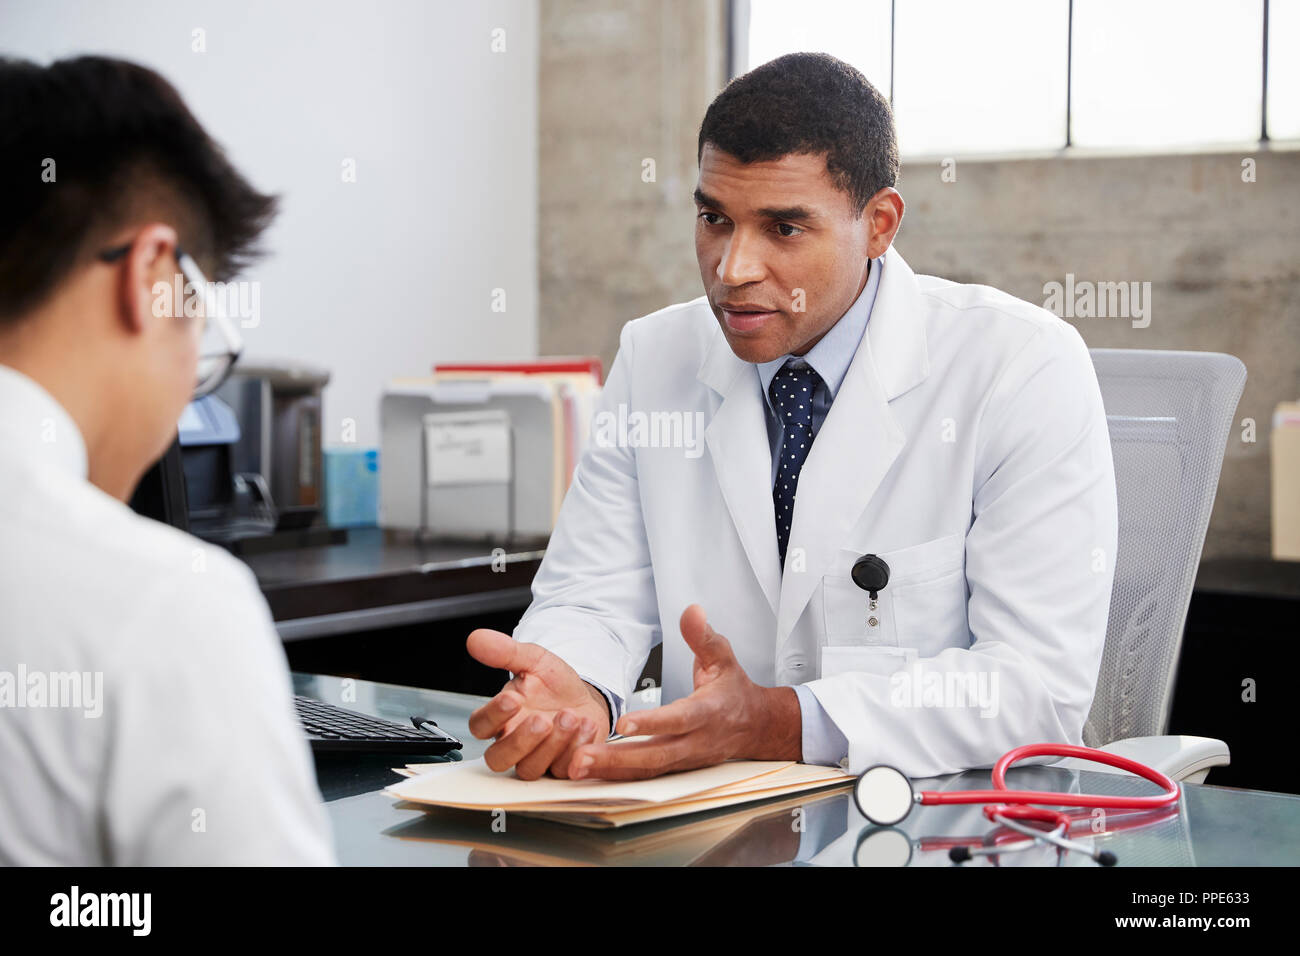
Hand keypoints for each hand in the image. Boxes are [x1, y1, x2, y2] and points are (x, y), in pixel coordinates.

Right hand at [465, 629, 610, 779]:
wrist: (587, 697)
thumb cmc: (554, 684)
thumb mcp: (534, 660)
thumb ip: (505, 652)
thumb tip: (475, 638)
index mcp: (500, 718)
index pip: (480, 725)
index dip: (493, 716)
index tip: (513, 698)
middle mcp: (513, 743)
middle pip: (498, 759)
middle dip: (520, 741)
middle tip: (542, 719)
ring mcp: (536, 759)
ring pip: (530, 768)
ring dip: (551, 745)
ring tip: (570, 716)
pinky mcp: (560, 768)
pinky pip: (562, 771)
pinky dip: (575, 750)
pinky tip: (586, 727)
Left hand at [568, 604, 790, 779]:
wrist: (756, 726)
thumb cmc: (733, 689)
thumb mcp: (723, 657)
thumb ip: (703, 636)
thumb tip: (692, 611)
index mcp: (707, 712)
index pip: (679, 719)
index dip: (653, 723)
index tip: (624, 723)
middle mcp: (695, 741)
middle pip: (655, 755)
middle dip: (618, 758)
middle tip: (582, 756)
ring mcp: (685, 759)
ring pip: (646, 771)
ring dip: (611, 771)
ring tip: (577, 766)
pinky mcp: (675, 768)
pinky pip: (645, 776)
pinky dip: (617, 777)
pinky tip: (590, 772)